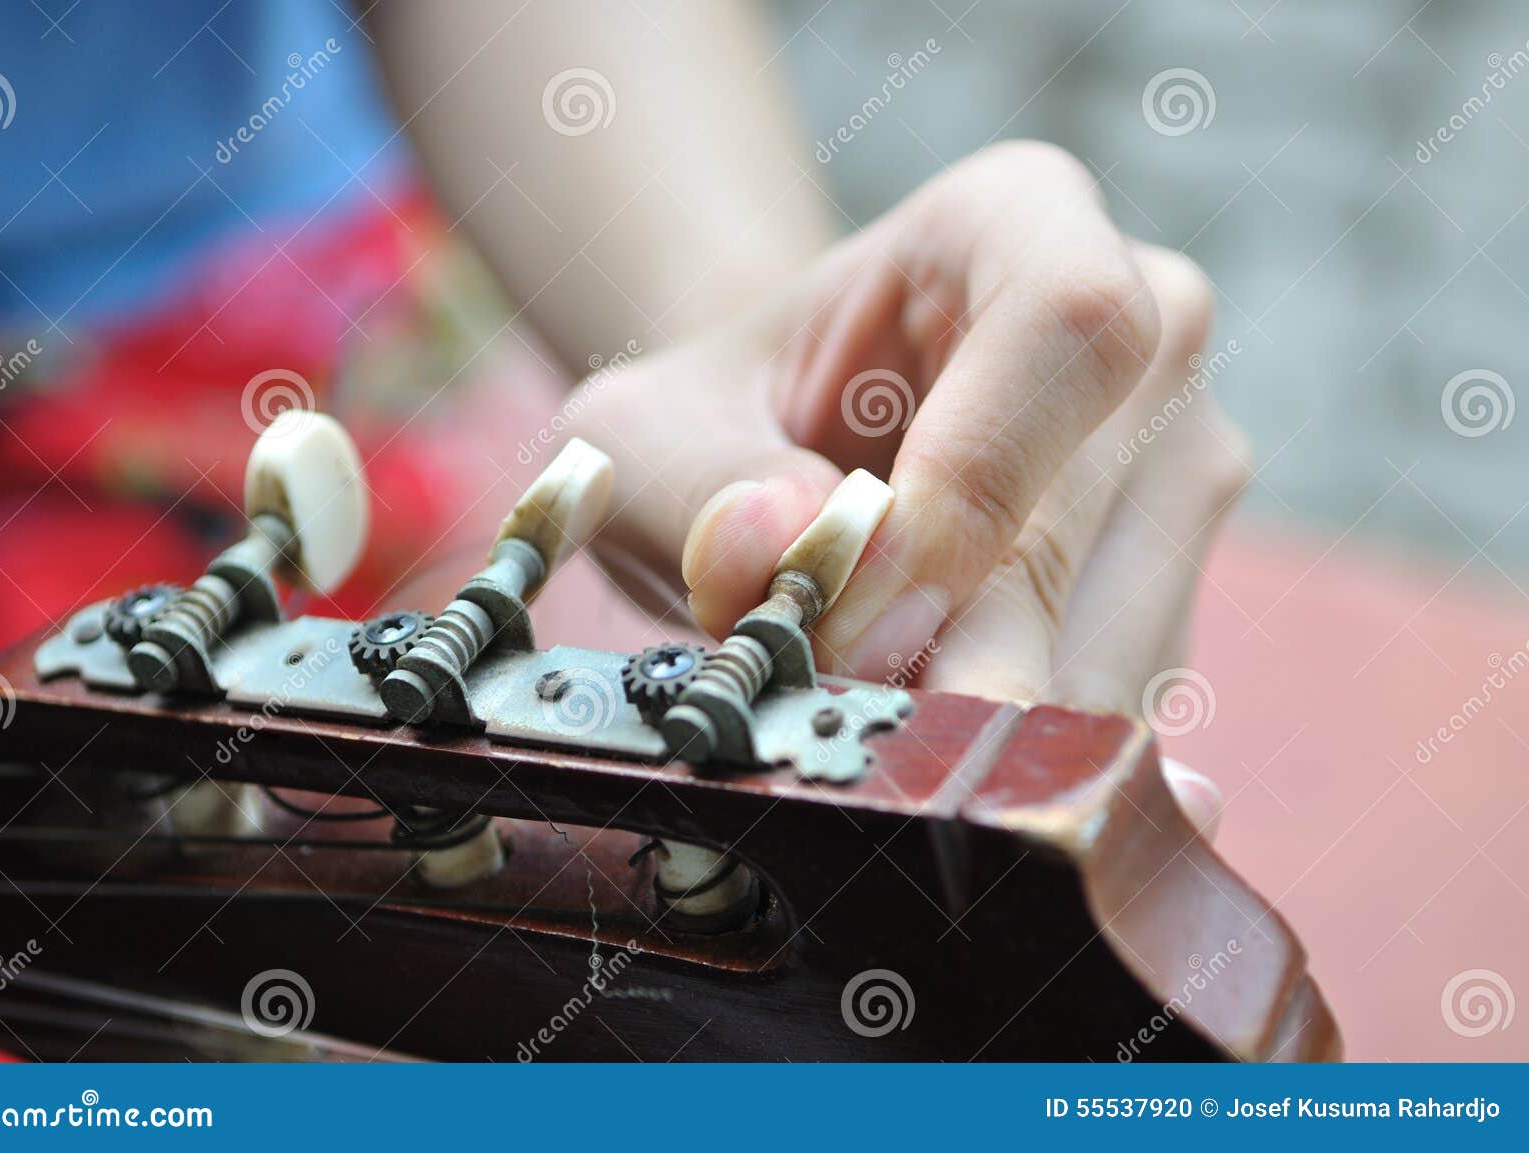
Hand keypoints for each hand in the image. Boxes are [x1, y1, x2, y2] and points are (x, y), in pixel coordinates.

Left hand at [566, 143, 1245, 831]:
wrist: (777, 454)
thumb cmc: (721, 418)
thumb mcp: (653, 432)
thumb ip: (700, 484)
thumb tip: (776, 551)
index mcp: (1020, 219)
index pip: (1063, 330)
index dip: (967, 493)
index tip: (849, 622)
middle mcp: (1144, 329)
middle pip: (1096, 520)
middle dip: (972, 663)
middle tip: (856, 747)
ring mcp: (1179, 458)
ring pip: (1123, 633)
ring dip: (994, 722)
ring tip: (869, 740)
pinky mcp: (1173, 578)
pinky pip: (1125, 692)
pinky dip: (1023, 742)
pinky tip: (933, 736)